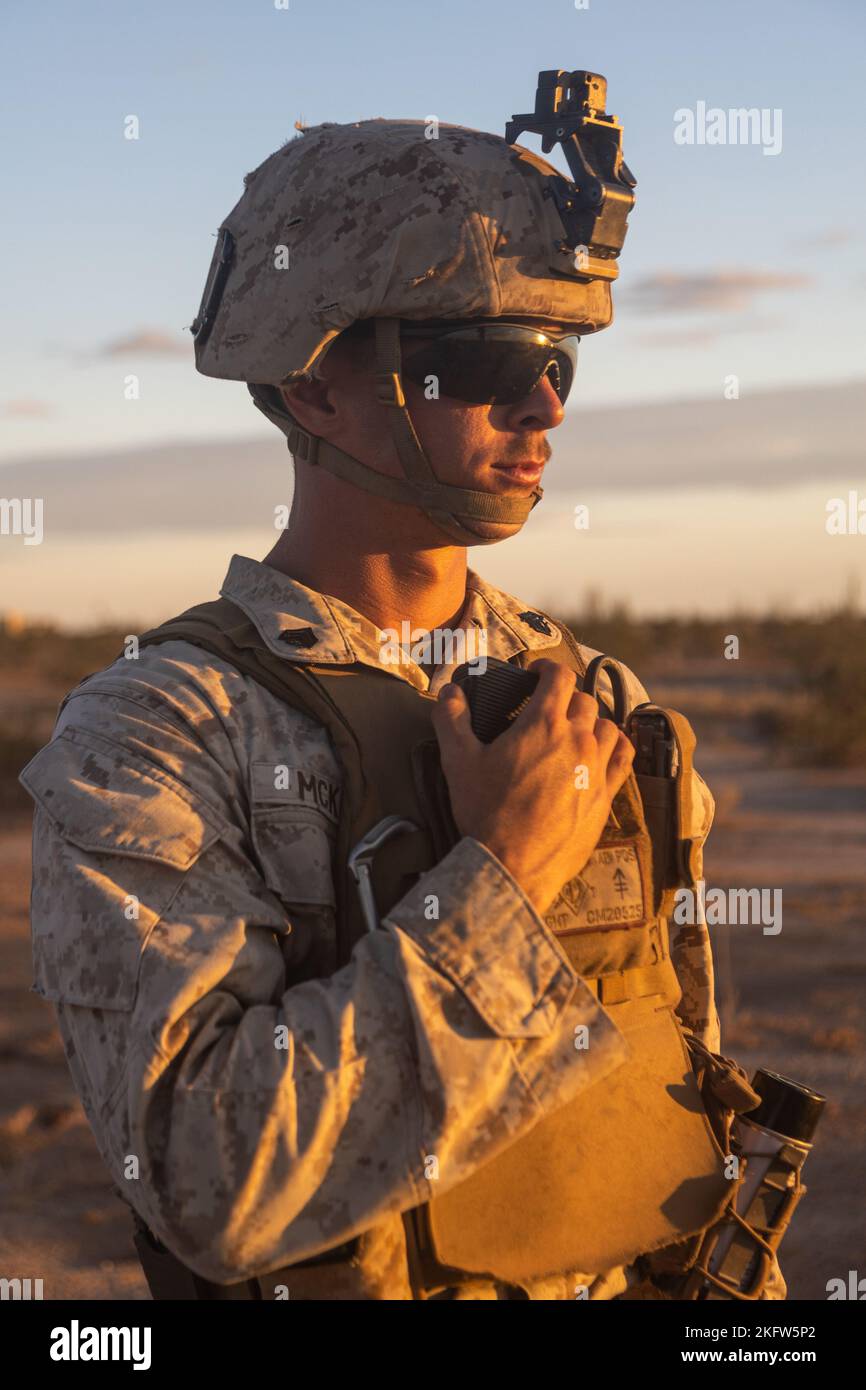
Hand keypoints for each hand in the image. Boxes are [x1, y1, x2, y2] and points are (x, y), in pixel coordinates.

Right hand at [431, 658, 634, 916]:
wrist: (512, 866)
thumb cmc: (485, 812)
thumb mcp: (458, 761)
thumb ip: (451, 719)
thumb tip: (449, 690)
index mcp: (542, 724)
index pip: (558, 676)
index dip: (546, 668)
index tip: (535, 673)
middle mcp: (577, 740)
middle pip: (583, 700)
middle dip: (565, 697)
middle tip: (547, 707)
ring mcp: (596, 769)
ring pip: (607, 726)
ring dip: (591, 721)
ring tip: (573, 729)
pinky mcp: (605, 796)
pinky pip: (624, 758)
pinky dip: (616, 745)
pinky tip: (604, 748)